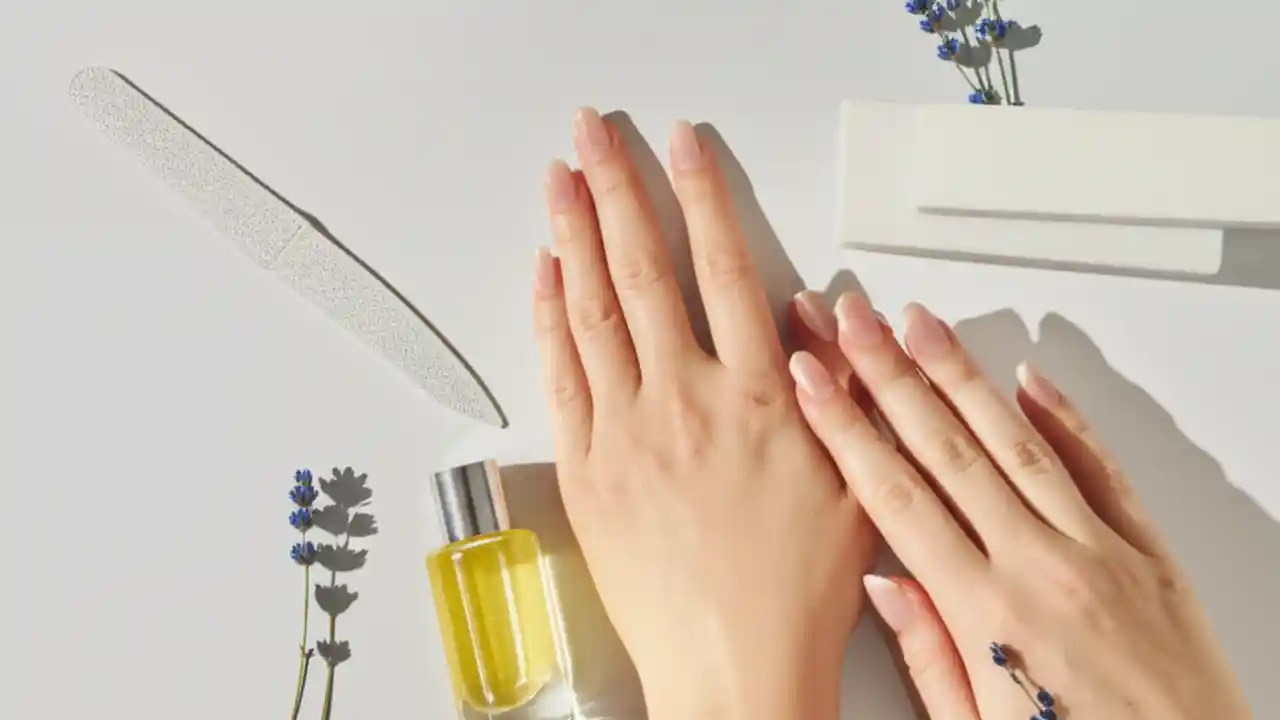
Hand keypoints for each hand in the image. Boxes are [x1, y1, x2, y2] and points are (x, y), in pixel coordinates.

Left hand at [532, 109, 874, 719]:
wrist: (734, 667)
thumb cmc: (799, 591)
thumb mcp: (854, 484)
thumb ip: (839, 388)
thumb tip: (819, 314)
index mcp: (759, 398)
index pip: (723, 267)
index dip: (700, 196)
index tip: (681, 147)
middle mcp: (686, 402)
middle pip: (644, 269)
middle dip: (617, 188)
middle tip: (593, 133)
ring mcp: (627, 433)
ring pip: (593, 310)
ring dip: (573, 234)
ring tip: (559, 179)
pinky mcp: (586, 470)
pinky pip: (561, 376)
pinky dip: (550, 317)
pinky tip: (545, 274)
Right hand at [789, 294, 1250, 718]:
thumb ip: (927, 655)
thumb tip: (884, 586)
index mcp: (988, 613)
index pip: (896, 496)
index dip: (846, 428)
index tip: (814, 380)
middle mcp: (1044, 567)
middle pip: (948, 448)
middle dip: (889, 374)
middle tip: (854, 319)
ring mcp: (1101, 552)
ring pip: (1015, 440)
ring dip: (960, 374)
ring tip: (921, 324)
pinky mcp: (1149, 553)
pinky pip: (1100, 468)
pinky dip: (1063, 418)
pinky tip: (1028, 378)